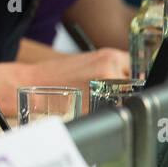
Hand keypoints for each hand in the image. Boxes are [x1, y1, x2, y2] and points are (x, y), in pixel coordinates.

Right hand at [0, 49, 129, 114]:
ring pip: (127, 98)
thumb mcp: (87, 61)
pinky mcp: (99, 107)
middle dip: (127, 88)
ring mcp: (106, 89)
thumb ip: (110, 67)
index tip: (129, 79)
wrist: (30, 84)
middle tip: (108, 91)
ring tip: (96, 98)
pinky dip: (108, 110)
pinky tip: (93, 107)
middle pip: (136, 83)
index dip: (132, 74)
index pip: (137, 66)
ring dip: (119, 100)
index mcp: (109, 56)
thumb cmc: (55, 75)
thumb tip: (131, 78)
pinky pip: (115, 110)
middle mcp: (111, 70)